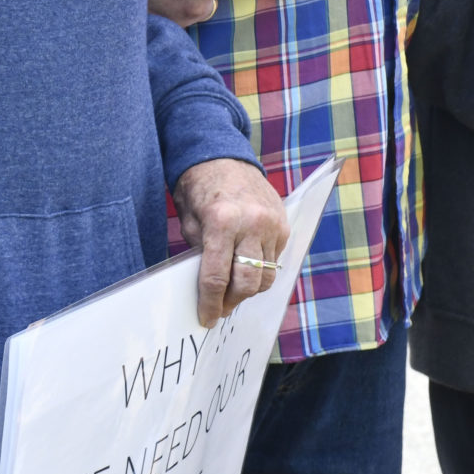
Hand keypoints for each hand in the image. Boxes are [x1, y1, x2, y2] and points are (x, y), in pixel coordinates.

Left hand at [173, 157, 289, 325]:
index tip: (206, 319)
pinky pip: (275, 261)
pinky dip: (260, 271)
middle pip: (247, 283)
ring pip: (265, 277)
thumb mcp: (189, 219)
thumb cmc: (198, 186)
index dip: (210, 303)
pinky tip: (246, 269)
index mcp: (222, 222)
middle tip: (219, 309)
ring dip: (248, 290)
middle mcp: (251, 225)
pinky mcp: (283, 226)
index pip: (216, 276)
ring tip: (232, 292)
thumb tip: (206, 285)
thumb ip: (200, 251)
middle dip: (232, 302)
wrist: (222, 154)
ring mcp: (271, 226)